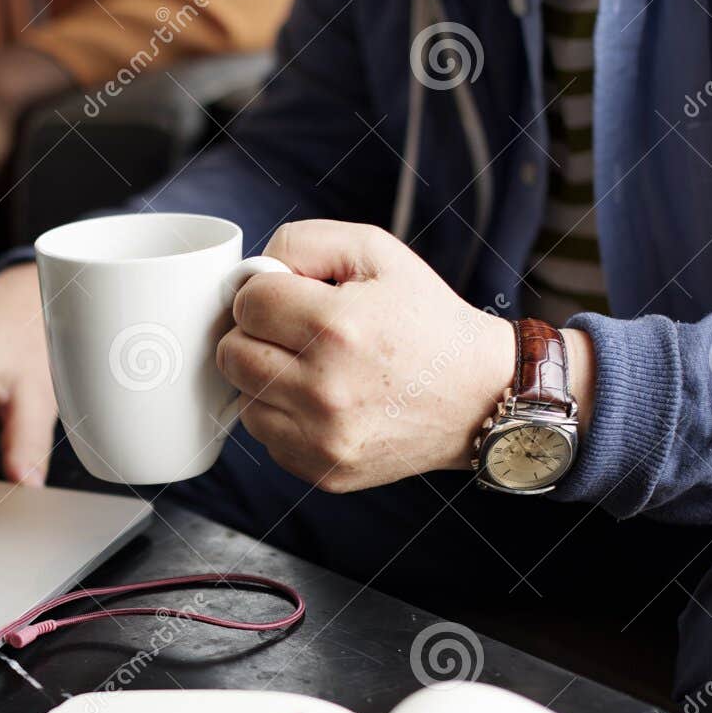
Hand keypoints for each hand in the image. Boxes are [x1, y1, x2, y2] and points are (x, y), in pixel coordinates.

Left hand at [219, 220, 593, 491]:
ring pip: (244, 398)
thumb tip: (252, 271)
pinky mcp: (322, 470)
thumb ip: (303, 242)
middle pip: (232, 354)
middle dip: (255, 335)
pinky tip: (322, 401)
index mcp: (337, 328)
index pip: (247, 303)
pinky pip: (266, 436)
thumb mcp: (377, 252)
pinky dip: (283, 416)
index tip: (291, 298)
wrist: (480, 396)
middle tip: (294, 332)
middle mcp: (325, 389)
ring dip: (266, 378)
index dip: (265, 293)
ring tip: (313, 367)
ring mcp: (323, 438)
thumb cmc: (426, 320)